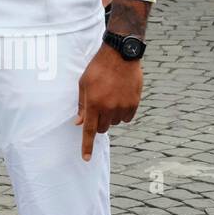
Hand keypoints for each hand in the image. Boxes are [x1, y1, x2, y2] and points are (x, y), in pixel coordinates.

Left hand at [75, 45, 141, 159]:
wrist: (120, 55)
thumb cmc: (98, 68)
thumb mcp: (84, 83)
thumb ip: (82, 105)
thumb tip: (79, 122)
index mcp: (94, 103)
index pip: (89, 130)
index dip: (87, 146)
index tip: (86, 159)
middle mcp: (109, 108)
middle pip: (102, 128)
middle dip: (98, 124)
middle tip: (98, 109)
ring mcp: (123, 106)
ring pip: (115, 123)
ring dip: (110, 117)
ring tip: (109, 98)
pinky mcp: (134, 104)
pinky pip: (127, 118)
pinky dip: (122, 113)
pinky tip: (120, 99)